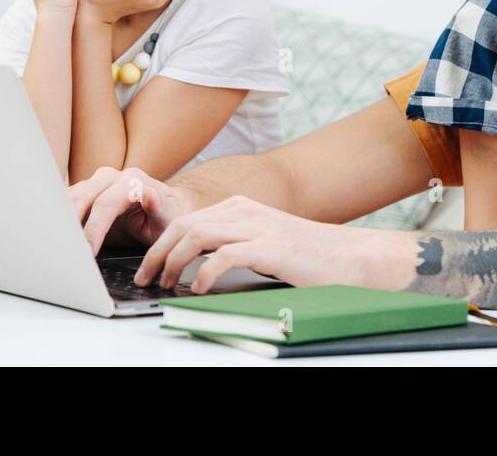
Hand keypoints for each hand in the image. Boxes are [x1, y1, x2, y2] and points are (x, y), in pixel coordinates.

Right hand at [68, 166, 197, 253]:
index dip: (94, 229)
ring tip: (55, 245)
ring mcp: (95, 183)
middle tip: (64, 251)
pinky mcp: (85, 193)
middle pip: (81, 197)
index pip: (105, 204)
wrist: (164, 209)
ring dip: (60, 220)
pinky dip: (59, 219)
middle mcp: (111, 177)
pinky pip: (66, 203)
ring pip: (69, 197)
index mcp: (133, 180)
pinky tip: (55, 236)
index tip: (88, 251)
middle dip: (69, 224)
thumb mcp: (169, 217)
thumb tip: (148, 195)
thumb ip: (159, 207)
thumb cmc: (167, 215)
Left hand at [133, 195, 401, 293]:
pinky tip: (198, 289)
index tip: (149, 268)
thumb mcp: (264, 241)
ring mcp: (258, 227)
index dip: (160, 244)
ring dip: (172, 262)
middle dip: (157, 252)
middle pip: (183, 224)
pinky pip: (223, 256)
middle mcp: (246, 211)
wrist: (351, 256)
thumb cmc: (309, 255)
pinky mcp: (270, 247)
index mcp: (242, 207)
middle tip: (145, 278)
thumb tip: (198, 265)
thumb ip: (234, 244)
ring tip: (166, 284)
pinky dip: (203, 273)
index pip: (186, 219)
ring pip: (196, 235)